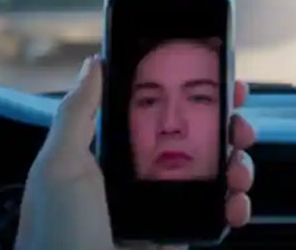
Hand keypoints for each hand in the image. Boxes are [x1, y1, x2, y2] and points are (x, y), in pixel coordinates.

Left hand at [15, 54, 257, 249]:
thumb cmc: (55, 232)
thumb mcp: (58, 166)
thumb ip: (77, 112)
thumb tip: (94, 63)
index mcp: (112, 156)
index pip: (160, 115)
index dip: (192, 96)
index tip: (219, 81)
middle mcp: (141, 179)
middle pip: (197, 142)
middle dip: (227, 129)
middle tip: (240, 127)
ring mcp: (163, 210)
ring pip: (215, 177)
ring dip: (238, 166)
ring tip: (240, 171)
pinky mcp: (177, 238)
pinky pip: (216, 217)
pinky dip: (235, 207)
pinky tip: (236, 205)